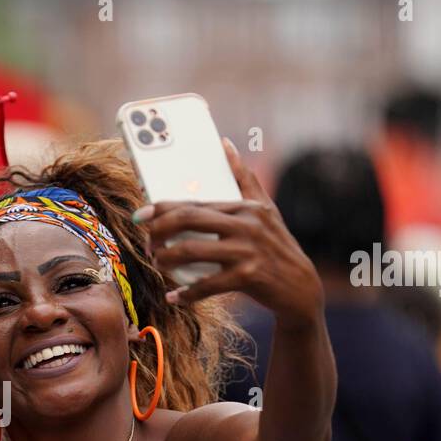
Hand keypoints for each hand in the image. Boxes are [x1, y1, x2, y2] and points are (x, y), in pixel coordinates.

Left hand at [133, 137, 323, 331]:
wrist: (300, 285)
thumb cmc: (276, 244)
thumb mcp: (265, 208)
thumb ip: (244, 178)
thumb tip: (224, 143)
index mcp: (242, 207)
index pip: (193, 202)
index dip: (161, 208)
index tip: (141, 216)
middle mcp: (245, 225)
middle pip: (187, 220)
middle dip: (158, 231)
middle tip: (148, 245)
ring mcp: (246, 251)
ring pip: (190, 251)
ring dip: (166, 260)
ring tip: (159, 265)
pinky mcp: (247, 277)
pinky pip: (206, 286)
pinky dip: (186, 293)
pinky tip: (174, 297)